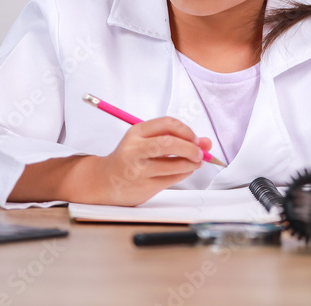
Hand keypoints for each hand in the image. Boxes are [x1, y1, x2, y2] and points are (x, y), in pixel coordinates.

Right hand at [82, 117, 212, 205]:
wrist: (104, 181)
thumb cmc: (131, 158)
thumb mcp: (148, 141)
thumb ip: (176, 138)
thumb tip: (206, 142)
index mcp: (136, 132)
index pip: (167, 123)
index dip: (186, 130)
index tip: (194, 138)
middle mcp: (135, 149)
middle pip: (169, 143)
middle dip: (191, 147)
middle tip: (200, 152)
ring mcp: (139, 169)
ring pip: (174, 164)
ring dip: (192, 163)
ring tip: (195, 162)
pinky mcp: (144, 186)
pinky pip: (172, 178)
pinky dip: (184, 173)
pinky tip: (184, 171)